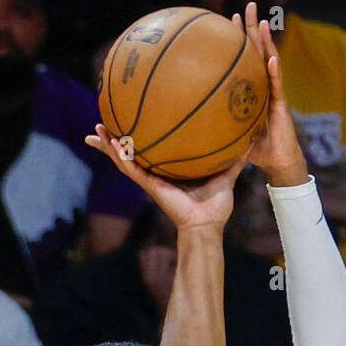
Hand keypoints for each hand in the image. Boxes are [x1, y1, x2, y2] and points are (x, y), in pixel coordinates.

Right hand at [85, 123, 249, 230]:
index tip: (131, 120)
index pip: (151, 150)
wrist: (208, 225)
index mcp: (170, 170)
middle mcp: (156, 173)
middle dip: (115, 140)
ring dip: (108, 145)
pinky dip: (119, 156)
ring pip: (124, 159)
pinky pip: (131, 168)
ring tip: (96, 129)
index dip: (140, 137)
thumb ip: (235, 159)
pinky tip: (110, 143)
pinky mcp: (150, 186)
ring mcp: (150, 179)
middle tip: (101, 123)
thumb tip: (249, 141)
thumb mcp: (226, 176)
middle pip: (131, 152)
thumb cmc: (215, 206)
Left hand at [232, 3, 307, 185]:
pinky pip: (278, 86)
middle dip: (254, 27)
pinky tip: (272, 58)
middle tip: (248, 5)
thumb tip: (189, 119)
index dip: (238, 39)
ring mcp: (274, 93)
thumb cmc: (255, 150)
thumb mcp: (230, 132)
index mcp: (253, 88)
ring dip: (267, 42)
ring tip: (263, 21)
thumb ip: (216, 121)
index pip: (244, 58)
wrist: (278, 163)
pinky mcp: (282, 106)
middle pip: (258, 51)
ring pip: (271, 61)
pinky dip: (275, 72)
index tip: (230, 19)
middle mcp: (264, 86)